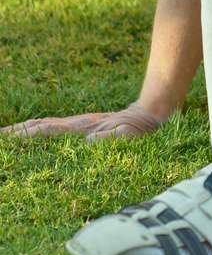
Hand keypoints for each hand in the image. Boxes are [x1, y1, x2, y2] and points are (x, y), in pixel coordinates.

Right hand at [0, 104, 165, 142]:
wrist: (153, 112)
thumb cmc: (142, 128)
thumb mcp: (130, 135)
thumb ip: (113, 137)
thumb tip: (90, 142)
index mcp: (81, 128)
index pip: (45, 131)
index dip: (24, 136)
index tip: (4, 139)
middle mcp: (76, 125)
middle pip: (38, 127)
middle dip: (15, 134)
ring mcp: (78, 126)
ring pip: (44, 127)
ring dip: (23, 132)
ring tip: (4, 138)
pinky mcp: (84, 129)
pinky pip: (54, 132)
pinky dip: (37, 133)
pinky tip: (31, 138)